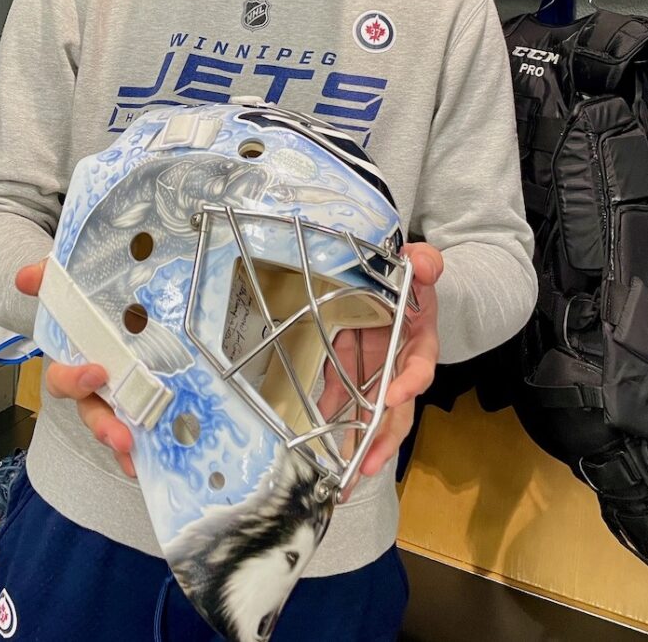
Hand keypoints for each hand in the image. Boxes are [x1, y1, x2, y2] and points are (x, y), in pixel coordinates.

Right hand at [16, 259, 135, 476]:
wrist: (114, 305)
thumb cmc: (90, 303)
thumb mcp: (72, 287)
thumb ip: (51, 280)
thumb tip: (27, 276)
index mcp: (75, 361)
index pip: (63, 379)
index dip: (75, 380)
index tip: (97, 373)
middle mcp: (94, 386)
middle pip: (91, 412)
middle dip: (103, 426)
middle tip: (121, 437)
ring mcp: (117, 396)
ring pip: (114, 425)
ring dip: (123, 441)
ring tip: (136, 455)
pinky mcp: (142, 401)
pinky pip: (141, 427)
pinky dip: (146, 444)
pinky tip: (155, 456)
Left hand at [318, 243, 440, 489]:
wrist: (394, 286)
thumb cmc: (409, 283)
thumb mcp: (419, 268)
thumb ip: (425, 264)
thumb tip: (422, 264)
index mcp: (419, 340)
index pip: (420, 365)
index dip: (410, 382)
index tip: (394, 396)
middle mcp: (400, 366)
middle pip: (398, 409)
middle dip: (384, 439)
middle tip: (368, 466)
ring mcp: (377, 374)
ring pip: (372, 416)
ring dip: (360, 446)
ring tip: (345, 479)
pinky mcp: (353, 372)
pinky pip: (343, 399)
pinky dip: (331, 416)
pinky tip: (318, 439)